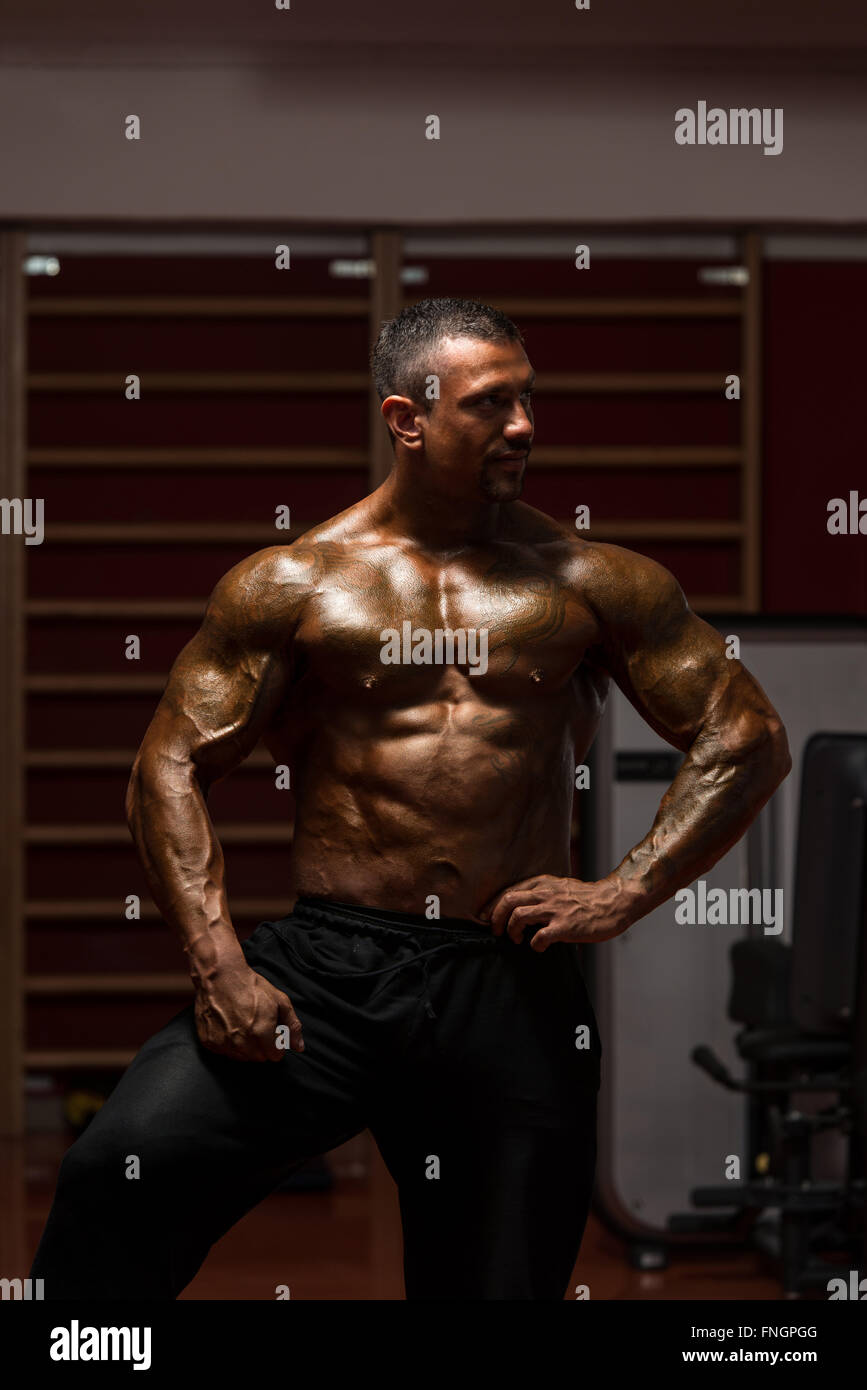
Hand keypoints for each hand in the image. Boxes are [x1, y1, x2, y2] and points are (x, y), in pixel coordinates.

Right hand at [193, 956, 304, 1061]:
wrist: (219, 976)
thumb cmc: (251, 986)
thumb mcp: (280, 1001)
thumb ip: (292, 1026)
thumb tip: (300, 1047)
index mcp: (261, 1033)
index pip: (275, 1056)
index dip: (276, 1043)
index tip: (272, 1031)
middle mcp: (241, 1042)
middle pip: (259, 1058)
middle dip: (263, 1046)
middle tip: (258, 1026)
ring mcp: (223, 1043)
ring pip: (242, 1057)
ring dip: (246, 1046)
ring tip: (244, 1024)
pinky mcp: (209, 1042)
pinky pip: (225, 1052)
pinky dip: (229, 1044)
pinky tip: (230, 1026)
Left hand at [480, 874, 633, 951]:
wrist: (614, 902)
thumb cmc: (588, 898)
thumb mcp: (561, 887)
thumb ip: (542, 893)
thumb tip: (522, 906)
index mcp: (543, 884)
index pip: (509, 891)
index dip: (493, 906)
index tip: (486, 917)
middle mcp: (546, 894)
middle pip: (508, 900)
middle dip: (495, 918)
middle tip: (495, 931)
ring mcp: (555, 910)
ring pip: (518, 916)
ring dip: (512, 930)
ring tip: (516, 939)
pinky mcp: (565, 926)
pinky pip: (540, 937)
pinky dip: (534, 944)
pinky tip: (539, 947)